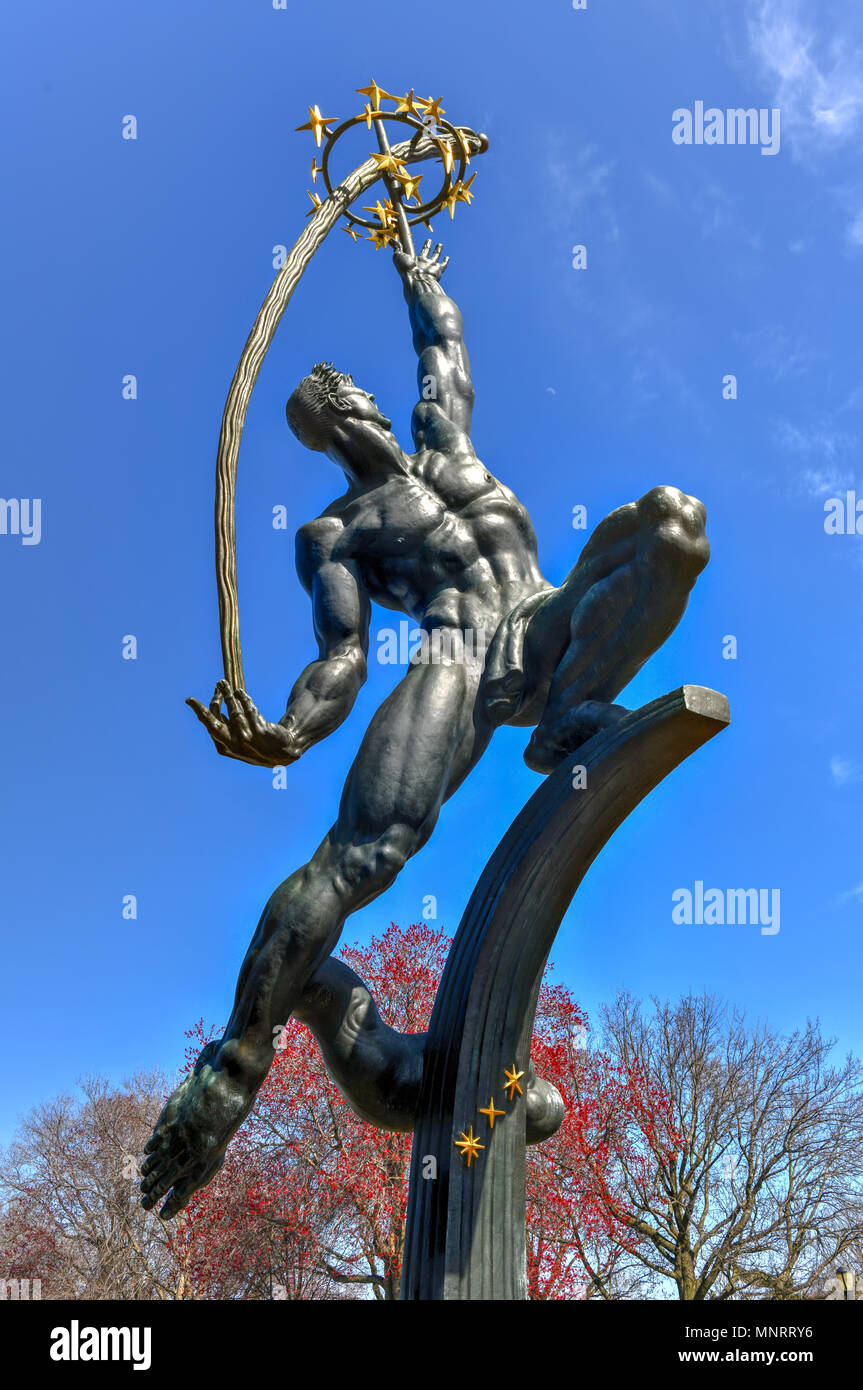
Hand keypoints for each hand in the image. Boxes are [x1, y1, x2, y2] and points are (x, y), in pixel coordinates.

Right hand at [187, 681, 301, 767]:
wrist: (283, 753)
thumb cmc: (256, 745)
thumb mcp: (238, 742)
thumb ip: (226, 728)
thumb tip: (215, 706)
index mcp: (224, 747)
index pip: (209, 725)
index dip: (199, 711)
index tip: (190, 700)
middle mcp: (234, 744)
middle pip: (217, 719)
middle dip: (214, 700)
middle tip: (217, 685)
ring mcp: (247, 738)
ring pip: (234, 711)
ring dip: (228, 695)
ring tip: (224, 683)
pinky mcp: (260, 731)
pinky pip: (249, 710)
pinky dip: (244, 699)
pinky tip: (240, 692)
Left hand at [393, 238, 448, 281]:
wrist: (415, 279)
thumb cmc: (405, 269)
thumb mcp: (398, 256)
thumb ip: (397, 248)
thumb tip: (392, 240)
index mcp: (413, 259)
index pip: (415, 249)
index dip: (414, 243)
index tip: (415, 237)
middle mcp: (422, 263)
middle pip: (426, 251)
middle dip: (427, 245)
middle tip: (429, 240)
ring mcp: (430, 266)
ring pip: (435, 256)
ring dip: (438, 250)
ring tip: (440, 244)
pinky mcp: (438, 270)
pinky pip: (443, 265)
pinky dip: (445, 261)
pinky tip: (447, 257)